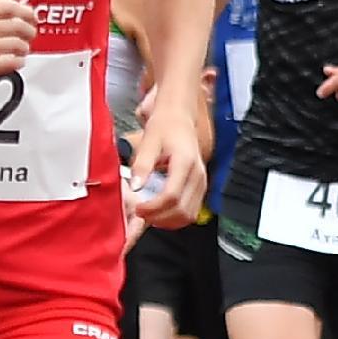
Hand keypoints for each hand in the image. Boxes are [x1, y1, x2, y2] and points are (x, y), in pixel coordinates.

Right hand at [0, 0, 38, 91]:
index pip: (9, 6)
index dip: (27, 12)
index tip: (32, 17)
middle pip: (16, 26)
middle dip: (29, 31)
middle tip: (29, 35)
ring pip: (15, 45)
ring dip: (24, 48)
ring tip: (22, 49)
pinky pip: (8, 63)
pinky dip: (18, 62)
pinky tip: (15, 60)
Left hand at [128, 93, 208, 230]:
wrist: (179, 118)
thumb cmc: (165, 126)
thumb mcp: (148, 142)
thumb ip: (142, 165)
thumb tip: (135, 187)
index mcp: (185, 162)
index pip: (171, 196)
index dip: (153, 208)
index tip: (139, 208)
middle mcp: (198, 174)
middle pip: (182, 210)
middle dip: (160, 217)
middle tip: (142, 213)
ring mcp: (202, 182)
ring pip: (189, 215)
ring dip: (168, 220)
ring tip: (151, 213)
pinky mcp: (200, 187)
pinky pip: (191, 211)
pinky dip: (176, 217)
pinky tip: (161, 211)